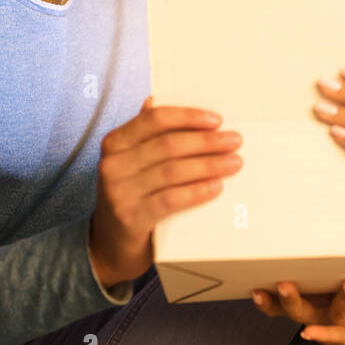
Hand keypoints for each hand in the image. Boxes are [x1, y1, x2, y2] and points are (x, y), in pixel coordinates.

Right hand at [89, 97, 242, 287]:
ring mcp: (119, 193)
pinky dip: (197, 191)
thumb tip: (154, 99)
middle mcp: (112, 165)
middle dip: (206, 142)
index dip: (187, 117)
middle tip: (234, 141)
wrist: (110, 244)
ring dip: (208, 165)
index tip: (216, 120)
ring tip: (234, 163)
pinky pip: (170, 200)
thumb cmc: (130, 195)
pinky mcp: (130, 218)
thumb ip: (142, 134)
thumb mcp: (130, 162)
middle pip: (167, 145)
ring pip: (172, 172)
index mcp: (114, 143)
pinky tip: (217, 186)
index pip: (154, 120)